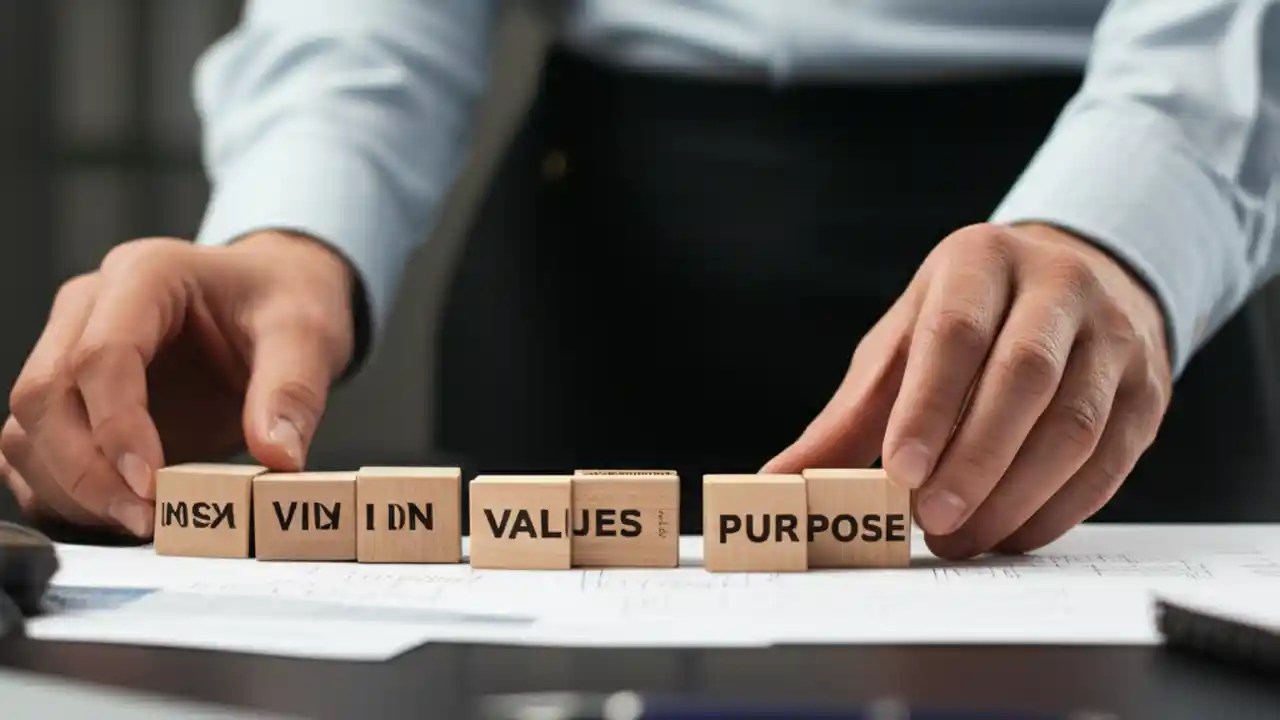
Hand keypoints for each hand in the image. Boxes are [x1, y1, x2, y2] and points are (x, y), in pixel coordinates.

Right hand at [1, 232, 354, 537]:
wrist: (276, 295)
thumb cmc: (284, 301)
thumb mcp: (309, 335)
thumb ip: (292, 392)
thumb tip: (279, 457)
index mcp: (147, 274)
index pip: (101, 354)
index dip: (117, 427)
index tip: (153, 485)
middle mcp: (90, 306)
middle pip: (44, 394)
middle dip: (85, 470)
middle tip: (146, 518)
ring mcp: (70, 349)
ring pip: (26, 429)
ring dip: (69, 488)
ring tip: (140, 521)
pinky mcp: (72, 397)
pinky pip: (35, 451)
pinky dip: (63, 493)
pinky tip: (118, 515)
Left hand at [764, 223, 1171, 557]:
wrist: (1072, 285)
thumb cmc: (967, 319)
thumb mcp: (901, 343)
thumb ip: (848, 416)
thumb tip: (778, 482)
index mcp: (982, 262)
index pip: (956, 333)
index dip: (928, 406)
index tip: (898, 471)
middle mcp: (1059, 287)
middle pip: (1024, 377)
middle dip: (974, 459)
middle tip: (931, 520)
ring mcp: (1114, 336)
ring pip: (1075, 424)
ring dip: (1016, 494)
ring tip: (962, 537)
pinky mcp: (1148, 390)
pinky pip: (1110, 460)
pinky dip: (1058, 509)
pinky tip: (1011, 532)